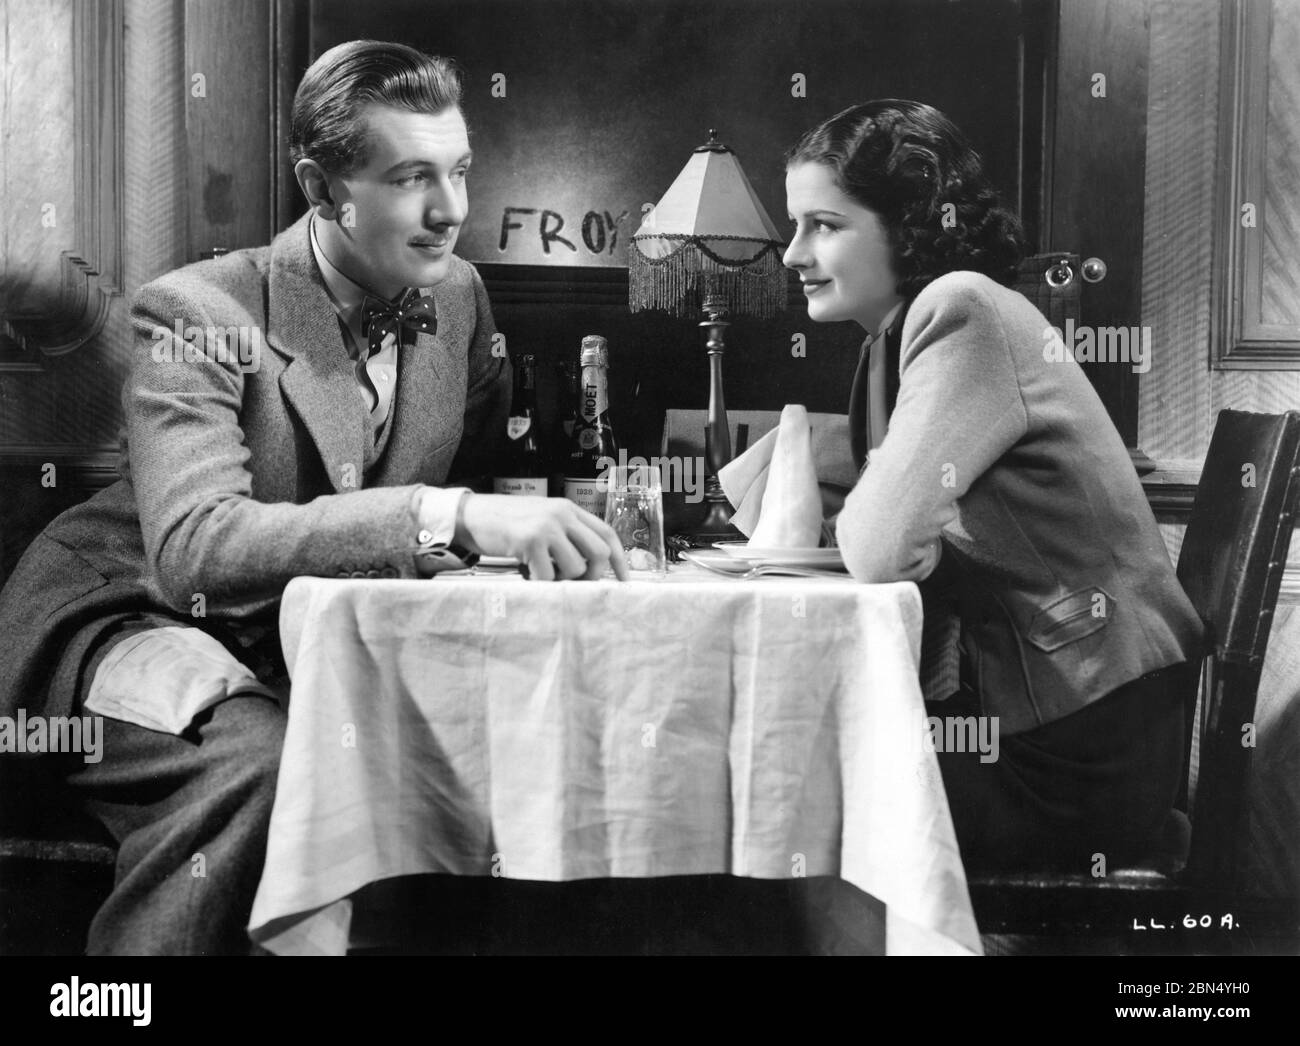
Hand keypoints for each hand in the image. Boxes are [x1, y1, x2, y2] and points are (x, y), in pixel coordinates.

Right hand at [456, 494, 629, 580]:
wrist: (472, 515)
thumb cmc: (507, 522)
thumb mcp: (543, 519)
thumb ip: (566, 534)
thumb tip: (591, 566)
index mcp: (569, 509)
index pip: (607, 533)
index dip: (619, 559)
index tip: (625, 580)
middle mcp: (562, 514)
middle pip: (599, 552)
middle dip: (593, 576)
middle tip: (578, 585)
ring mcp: (546, 526)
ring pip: (576, 567)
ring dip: (563, 580)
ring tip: (544, 574)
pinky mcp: (529, 540)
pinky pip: (548, 575)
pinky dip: (541, 583)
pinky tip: (528, 575)